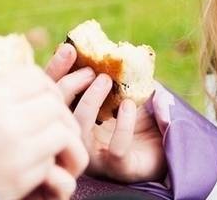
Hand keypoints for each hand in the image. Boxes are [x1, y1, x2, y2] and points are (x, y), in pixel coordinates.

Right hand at [0, 65, 87, 199]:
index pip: (34, 77)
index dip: (47, 88)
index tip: (47, 103)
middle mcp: (2, 114)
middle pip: (53, 101)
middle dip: (62, 116)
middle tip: (62, 132)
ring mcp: (14, 143)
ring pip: (62, 129)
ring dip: (68, 142)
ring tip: (65, 153)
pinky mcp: (21, 173)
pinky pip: (56, 159)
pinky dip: (62, 165)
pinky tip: (56, 172)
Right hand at [46, 43, 166, 183]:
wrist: (164, 148)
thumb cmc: (138, 116)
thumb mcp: (123, 89)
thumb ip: (112, 72)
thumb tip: (106, 47)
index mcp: (73, 117)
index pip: (53, 94)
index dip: (55, 70)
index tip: (67, 48)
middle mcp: (77, 138)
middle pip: (57, 111)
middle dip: (68, 83)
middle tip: (88, 69)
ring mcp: (95, 156)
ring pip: (79, 130)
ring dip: (90, 100)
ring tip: (106, 80)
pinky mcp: (118, 168)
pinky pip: (116, 149)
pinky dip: (123, 125)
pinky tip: (129, 105)